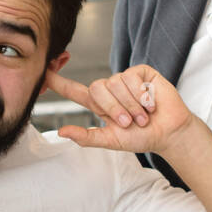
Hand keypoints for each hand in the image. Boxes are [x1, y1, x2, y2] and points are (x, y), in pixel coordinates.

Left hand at [46, 65, 192, 153]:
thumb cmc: (141, 137)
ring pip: (115, 84)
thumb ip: (87, 137)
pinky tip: (151, 103)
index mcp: (98, 104)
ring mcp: (125, 78)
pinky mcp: (141, 72)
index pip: (73, 90)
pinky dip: (142, 94)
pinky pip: (132, 77)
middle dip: (114, 109)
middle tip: (130, 122)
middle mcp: (109, 89)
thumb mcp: (111, 140)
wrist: (168, 132)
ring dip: (131, 105)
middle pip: (96, 89)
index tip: (43, 71)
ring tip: (143, 115)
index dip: (58, 81)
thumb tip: (61, 133)